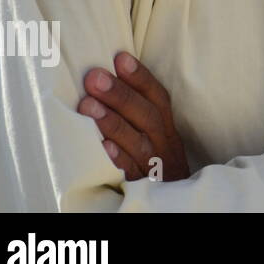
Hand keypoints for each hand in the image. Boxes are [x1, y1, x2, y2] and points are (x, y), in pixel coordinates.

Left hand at [78, 52, 189, 182]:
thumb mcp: (156, 139)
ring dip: (114, 122)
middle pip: (147, 117)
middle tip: (95, 76)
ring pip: (138, 143)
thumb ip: (139, 115)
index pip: (158, 99)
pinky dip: (119, 159)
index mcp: (168, 130)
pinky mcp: (143, 188)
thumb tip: (111, 77)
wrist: (175, 205)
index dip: (141, 77)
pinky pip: (131, 173)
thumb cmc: (156, 165)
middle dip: (122, 95)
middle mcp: (165, 146)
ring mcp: (155, 167)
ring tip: (88, 104)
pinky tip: (102, 146)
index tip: (120, 57)